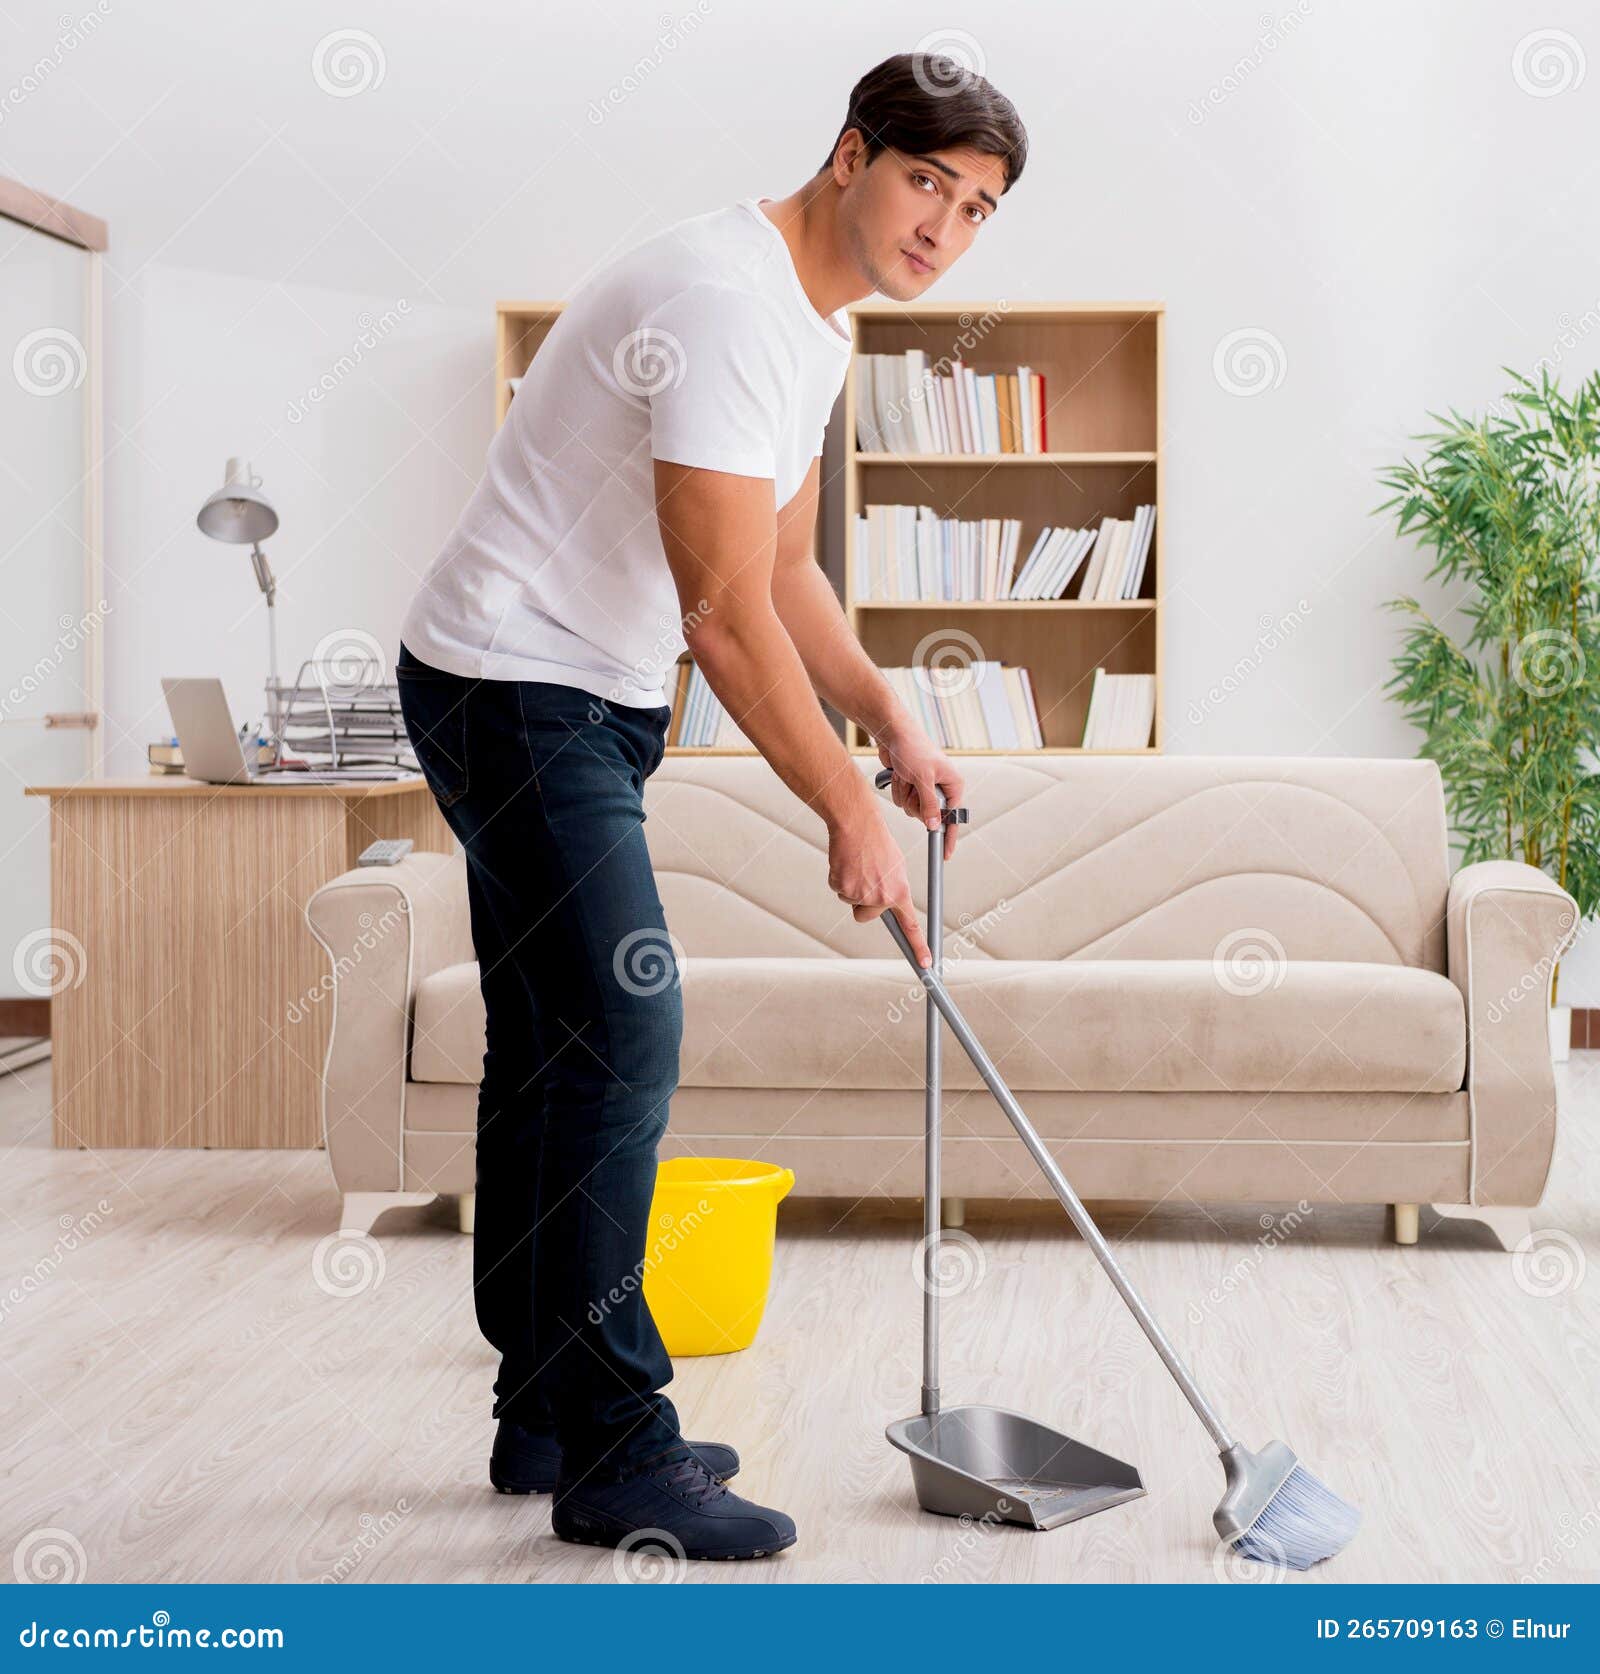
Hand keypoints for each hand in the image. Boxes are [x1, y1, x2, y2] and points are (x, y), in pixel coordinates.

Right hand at [827, 802, 933, 968]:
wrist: (857, 825)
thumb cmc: (878, 843)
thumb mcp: (896, 867)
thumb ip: (893, 889)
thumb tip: (887, 903)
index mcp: (899, 892)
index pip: (911, 926)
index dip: (919, 947)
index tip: (926, 964)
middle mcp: (881, 898)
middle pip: (867, 916)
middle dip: (864, 904)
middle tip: (865, 880)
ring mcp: (860, 895)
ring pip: (852, 902)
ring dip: (852, 887)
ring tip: (858, 865)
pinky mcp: (842, 888)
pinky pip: (840, 892)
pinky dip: (841, 880)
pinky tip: (847, 863)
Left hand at [876, 726, 965, 859]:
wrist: (893, 733)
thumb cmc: (913, 748)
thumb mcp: (923, 778)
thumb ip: (930, 804)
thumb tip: (935, 826)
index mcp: (952, 785)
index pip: (952, 818)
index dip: (949, 837)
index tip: (946, 855)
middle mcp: (940, 788)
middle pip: (928, 816)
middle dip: (916, 805)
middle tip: (914, 787)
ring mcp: (924, 788)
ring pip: (912, 810)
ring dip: (905, 794)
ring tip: (906, 776)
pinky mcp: (910, 786)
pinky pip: (902, 800)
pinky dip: (898, 789)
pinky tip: (899, 774)